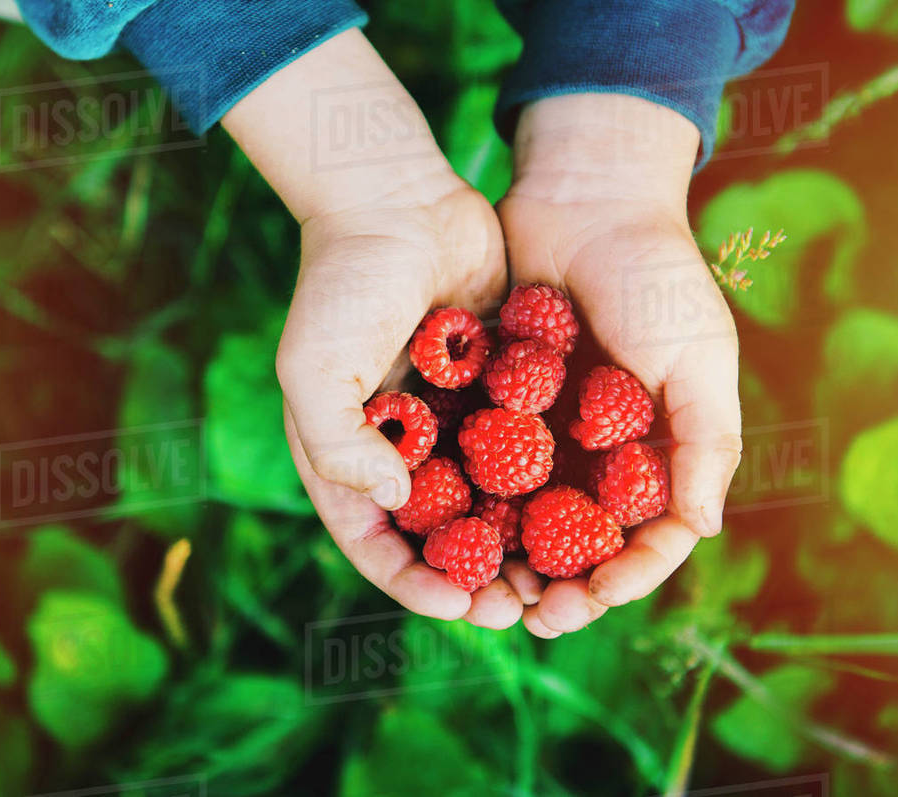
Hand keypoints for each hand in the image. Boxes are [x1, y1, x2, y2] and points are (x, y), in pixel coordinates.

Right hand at [224, 30, 522, 626]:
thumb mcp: (313, 368)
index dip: (413, 582)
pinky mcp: (493, 391)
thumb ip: (339, 445)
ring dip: (519, 541)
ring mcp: (449, 421)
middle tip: (522, 606)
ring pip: (488, 501)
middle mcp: (399, 449)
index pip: (376, 543)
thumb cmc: (343, 283)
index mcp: (348, 454)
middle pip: (439, 537)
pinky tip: (585, 505)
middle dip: (478, 577)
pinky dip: (545, 480)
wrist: (398, 199)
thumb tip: (399, 505)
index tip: (457, 604)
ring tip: (560, 573)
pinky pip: (520, 448)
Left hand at [496, 94, 742, 636]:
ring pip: (530, 516)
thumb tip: (701, 529)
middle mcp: (606, 451)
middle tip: (526, 614)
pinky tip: (447, 525)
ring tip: (481, 587)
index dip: (624, 577)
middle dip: (560, 584)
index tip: (589, 601)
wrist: (585, 200)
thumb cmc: (656, 275)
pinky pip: (487, 464)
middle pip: (583, 542)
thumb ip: (706, 440)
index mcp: (661, 449)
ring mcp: (552, 430)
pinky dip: (473, 499)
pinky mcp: (504, 403)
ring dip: (509, 556)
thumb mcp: (699, 355)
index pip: (650, 537)